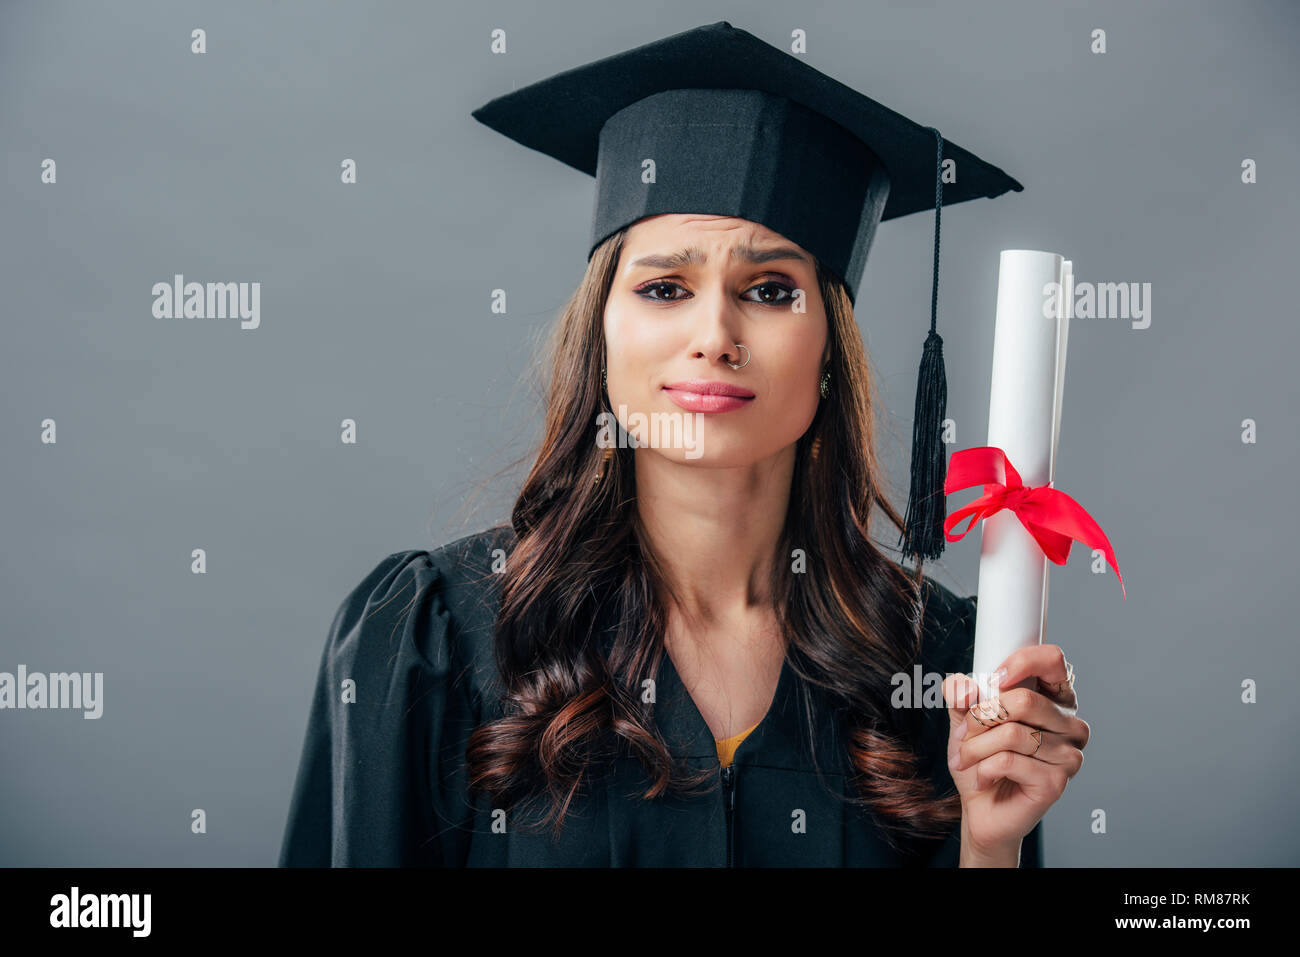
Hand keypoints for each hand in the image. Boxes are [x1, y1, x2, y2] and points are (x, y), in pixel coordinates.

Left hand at [941, 644, 1087, 864]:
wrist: (980, 808)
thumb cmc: (980, 758)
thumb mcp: (964, 718)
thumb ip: (960, 693)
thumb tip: (963, 686)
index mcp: (1055, 699)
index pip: (1053, 660)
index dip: (1021, 662)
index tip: (994, 679)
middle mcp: (1070, 724)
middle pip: (1024, 700)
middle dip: (980, 717)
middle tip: (965, 733)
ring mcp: (1069, 754)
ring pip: (1012, 733)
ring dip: (976, 746)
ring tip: (967, 758)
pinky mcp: (1057, 782)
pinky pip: (1009, 761)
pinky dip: (984, 768)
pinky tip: (983, 777)